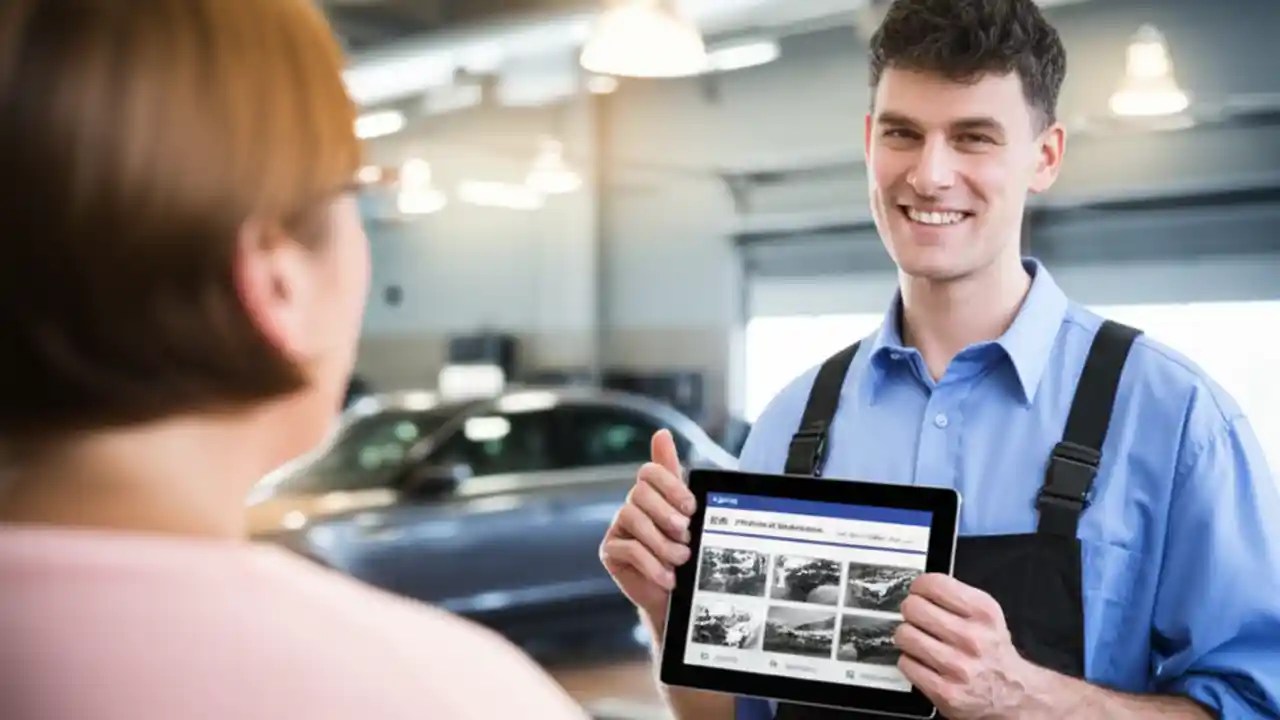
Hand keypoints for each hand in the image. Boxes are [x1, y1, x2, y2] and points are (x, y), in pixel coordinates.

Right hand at [599, 429, 696, 627]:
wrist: (677, 596)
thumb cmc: (685, 551)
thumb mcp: (689, 515)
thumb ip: (675, 475)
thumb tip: (661, 433)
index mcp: (652, 493)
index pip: (649, 471)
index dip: (669, 484)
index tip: (691, 506)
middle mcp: (632, 505)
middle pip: (640, 493)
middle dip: (666, 513)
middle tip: (686, 533)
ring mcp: (618, 528)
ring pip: (633, 519)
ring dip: (661, 541)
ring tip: (681, 558)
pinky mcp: (610, 551)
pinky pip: (627, 549)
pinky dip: (651, 563)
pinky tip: (667, 577)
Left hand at [894, 574, 1034, 719]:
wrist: (1012, 693)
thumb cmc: (993, 652)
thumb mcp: (987, 614)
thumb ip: (956, 596)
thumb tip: (920, 587)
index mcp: (983, 613)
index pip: (932, 585)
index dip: (918, 587)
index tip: (918, 593)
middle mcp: (971, 638)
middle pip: (913, 608)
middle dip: (911, 612)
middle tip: (917, 619)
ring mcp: (957, 666)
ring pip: (905, 635)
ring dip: (907, 638)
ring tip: (919, 642)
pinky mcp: (944, 691)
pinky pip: (905, 663)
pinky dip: (909, 662)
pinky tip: (923, 662)